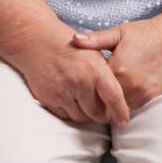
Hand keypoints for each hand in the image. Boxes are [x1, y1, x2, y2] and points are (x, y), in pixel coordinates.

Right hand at [14, 36, 129, 126]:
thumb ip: (107, 75)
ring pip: (82, 117)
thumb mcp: (95, 53)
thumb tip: (119, 98)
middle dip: (104, 116)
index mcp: (95, 69)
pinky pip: (66, 116)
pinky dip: (73, 112)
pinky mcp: (49, 99)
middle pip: (97, 113)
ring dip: (88, 115)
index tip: (123, 120)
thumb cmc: (70, 47)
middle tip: (107, 113)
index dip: (120, 112)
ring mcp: (63, 92)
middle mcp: (79, 82)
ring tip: (90, 105)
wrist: (38, 42)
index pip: (113, 97)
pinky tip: (74, 101)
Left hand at [72, 15, 161, 111]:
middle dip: (97, 97)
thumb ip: (96, 39)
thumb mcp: (120, 32)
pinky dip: (125, 103)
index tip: (83, 81)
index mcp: (117, 68)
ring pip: (118, 107)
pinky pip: (133, 106)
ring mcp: (141, 92)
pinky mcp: (151, 96)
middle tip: (90, 92)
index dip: (87, 84)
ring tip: (104, 95)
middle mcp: (129, 84)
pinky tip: (121, 94)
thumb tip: (74, 40)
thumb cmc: (147, 33)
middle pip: (104, 100)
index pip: (93, 86)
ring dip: (111, 103)